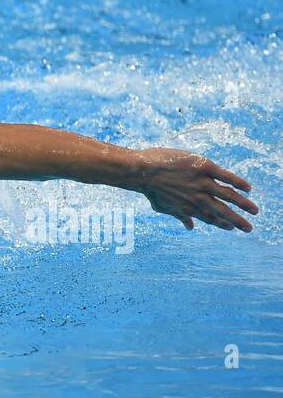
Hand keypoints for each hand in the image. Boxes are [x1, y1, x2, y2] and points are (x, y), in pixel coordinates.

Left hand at [134, 148, 257, 231]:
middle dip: (237, 221)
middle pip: (222, 212)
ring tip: (255, 211)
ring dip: (243, 205)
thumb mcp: (163, 207)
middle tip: (249, 229)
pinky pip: (225, 176)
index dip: (221, 224)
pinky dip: (237, 182)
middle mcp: (198, 199)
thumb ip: (178, 216)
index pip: (209, 218)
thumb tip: (190, 228)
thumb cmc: (151, 189)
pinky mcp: (204, 168)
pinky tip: (248, 188)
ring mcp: (202, 183)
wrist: (143, 172)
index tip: (232, 229)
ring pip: (228, 196)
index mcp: (189, 208)